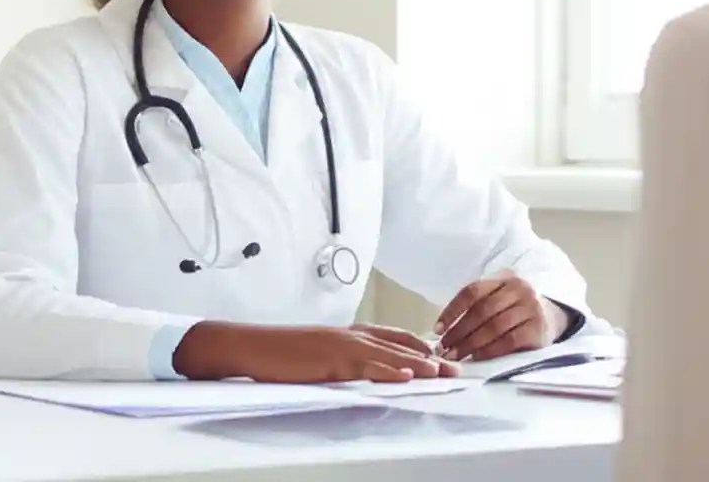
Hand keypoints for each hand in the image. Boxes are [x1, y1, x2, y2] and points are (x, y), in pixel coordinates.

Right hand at [174, 322, 458, 382]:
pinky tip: (404, 375)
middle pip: (400, 344)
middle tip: (455, 369)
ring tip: (442, 374)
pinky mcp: (331, 359)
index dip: (421, 346)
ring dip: (419, 364)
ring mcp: (342, 345)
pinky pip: (365, 365)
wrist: (253, 345)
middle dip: (430, 357)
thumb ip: (343, 358)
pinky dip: (387, 369)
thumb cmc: (281, 352)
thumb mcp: (319, 352)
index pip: (394, 336)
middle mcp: (351, 334)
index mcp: (349, 332)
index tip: (442, 357)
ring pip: (389, 353)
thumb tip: (363, 371)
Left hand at [433, 270, 568, 361]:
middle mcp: (519, 290)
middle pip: (481, 310)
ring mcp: (531, 308)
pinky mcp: (539, 329)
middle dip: (459, 331)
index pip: (472, 291)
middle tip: (443, 347)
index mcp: (503, 278)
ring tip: (455, 355)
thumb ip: (477, 305)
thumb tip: (443, 329)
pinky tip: (477, 356)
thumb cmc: (517, 307)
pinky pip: (509, 341)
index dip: (452, 310)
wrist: (555, 312)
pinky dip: (490, 350)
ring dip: (470, 343)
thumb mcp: (500, 295)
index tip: (437, 328)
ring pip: (494, 327)